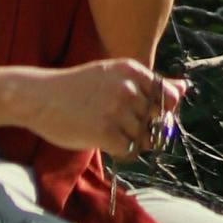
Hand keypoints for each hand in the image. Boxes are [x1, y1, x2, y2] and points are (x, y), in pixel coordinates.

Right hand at [22, 57, 184, 156]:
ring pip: (144, 138)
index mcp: (133, 71)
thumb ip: (152, 83)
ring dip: (130, 141)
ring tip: (106, 129)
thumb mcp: (114, 75)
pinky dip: (121, 151)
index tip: (144, 114)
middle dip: (144, 129)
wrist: (38, 96)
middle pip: (157, 122)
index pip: (170, 98)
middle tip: (118, 123)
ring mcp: (116, 110)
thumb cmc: (77, 87)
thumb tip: (185, 88)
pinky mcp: (105, 132)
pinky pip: (130, 151)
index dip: (161, 112)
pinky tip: (104, 140)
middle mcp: (128, 88)